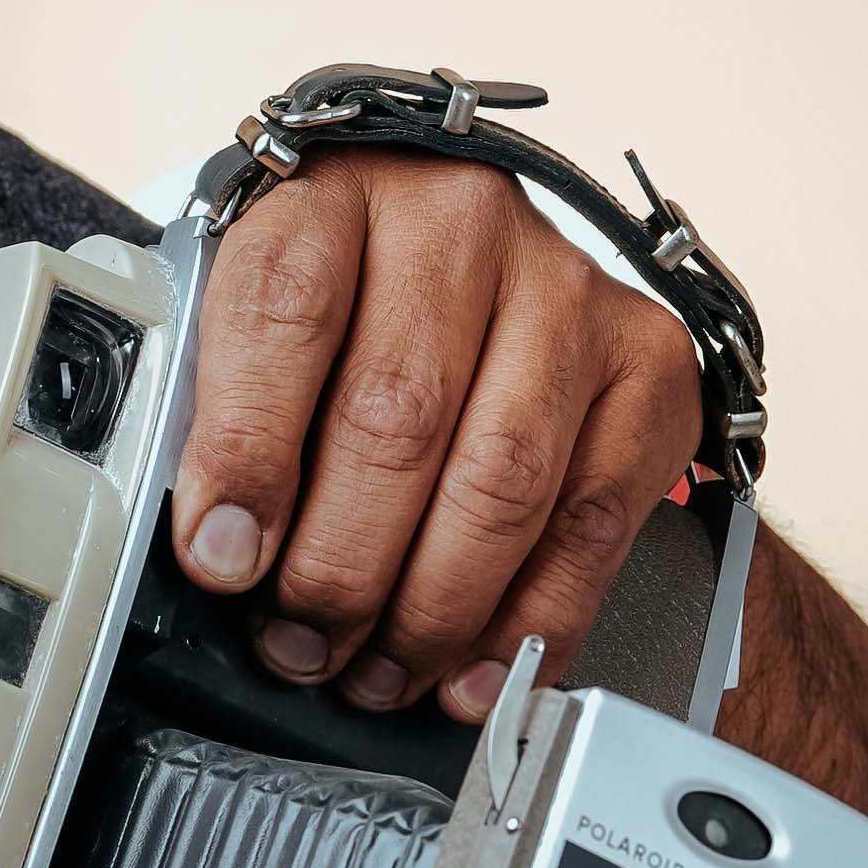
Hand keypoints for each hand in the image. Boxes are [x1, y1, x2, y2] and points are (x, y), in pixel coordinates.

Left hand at [166, 154, 706, 722]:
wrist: (461, 243)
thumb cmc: (340, 300)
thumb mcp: (250, 316)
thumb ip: (222, 413)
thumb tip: (222, 556)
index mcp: (337, 194)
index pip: (287, 311)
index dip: (248, 453)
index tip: (221, 561)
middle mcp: (463, 223)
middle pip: (398, 416)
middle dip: (339, 566)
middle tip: (300, 642)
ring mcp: (568, 289)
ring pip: (501, 481)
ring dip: (430, 609)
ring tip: (376, 673)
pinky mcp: (646, 362)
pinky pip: (593, 522)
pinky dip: (529, 621)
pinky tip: (472, 673)